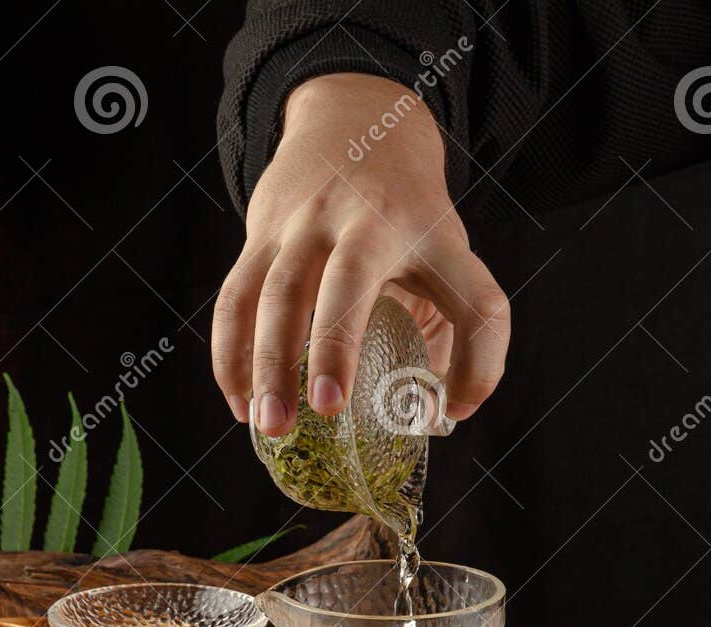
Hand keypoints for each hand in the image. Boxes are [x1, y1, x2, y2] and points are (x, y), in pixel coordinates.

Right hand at [212, 72, 509, 435]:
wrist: (355, 119)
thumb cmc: (409, 215)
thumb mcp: (449, 254)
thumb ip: (455, 328)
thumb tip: (446, 410)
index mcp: (432, 237)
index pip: (475, 299)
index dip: (479, 358)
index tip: (456, 405)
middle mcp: (369, 221)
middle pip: (350, 281)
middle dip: (336, 347)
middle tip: (328, 409)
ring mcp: (307, 222)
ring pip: (277, 292)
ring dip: (268, 364)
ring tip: (270, 424)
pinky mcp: (262, 232)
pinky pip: (235, 297)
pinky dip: (231, 355)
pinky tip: (240, 402)